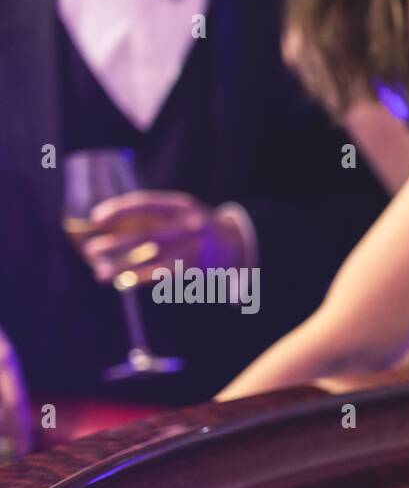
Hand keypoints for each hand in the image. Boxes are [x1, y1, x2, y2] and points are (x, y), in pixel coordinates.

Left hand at [81, 191, 249, 286]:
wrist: (236, 243)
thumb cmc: (196, 226)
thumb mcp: (180, 212)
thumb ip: (152, 217)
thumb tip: (108, 226)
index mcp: (182, 205)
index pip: (145, 204)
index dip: (118, 210)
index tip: (95, 219)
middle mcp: (190, 225)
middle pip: (148, 235)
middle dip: (116, 243)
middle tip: (92, 249)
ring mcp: (196, 248)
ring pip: (153, 259)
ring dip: (124, 267)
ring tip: (100, 273)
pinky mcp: (197, 267)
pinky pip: (164, 273)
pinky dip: (141, 278)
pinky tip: (123, 283)